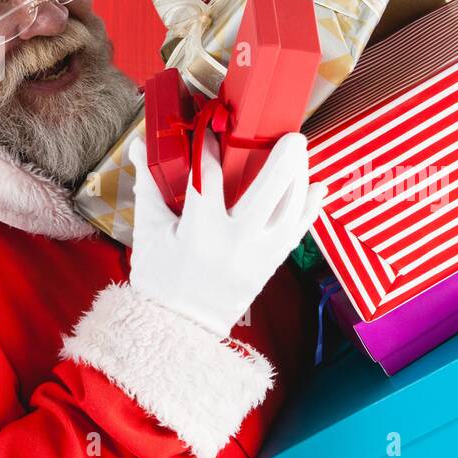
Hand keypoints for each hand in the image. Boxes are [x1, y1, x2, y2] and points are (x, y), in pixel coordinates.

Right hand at [126, 131, 324, 338]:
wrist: (181, 328)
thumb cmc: (161, 279)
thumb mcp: (149, 233)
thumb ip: (149, 186)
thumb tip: (140, 145)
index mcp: (200, 232)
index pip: (209, 178)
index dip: (209, 148)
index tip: (211, 129)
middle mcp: (235, 243)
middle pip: (267, 193)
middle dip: (284, 161)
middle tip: (292, 135)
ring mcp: (258, 256)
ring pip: (289, 211)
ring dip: (300, 178)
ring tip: (301, 152)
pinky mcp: (270, 266)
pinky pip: (297, 232)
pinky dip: (309, 209)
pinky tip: (316, 186)